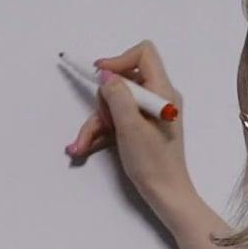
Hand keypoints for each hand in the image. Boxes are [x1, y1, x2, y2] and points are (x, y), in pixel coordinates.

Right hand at [66, 39, 194, 211]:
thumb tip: (107, 74)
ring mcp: (149, 112)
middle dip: (104, 100)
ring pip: (115, 103)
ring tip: (81, 145)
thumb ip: (118, 95)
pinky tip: (83, 147)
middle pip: (123, 80)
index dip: (119, 60)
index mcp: (162, 91)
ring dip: (96, 121)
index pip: (144, 53)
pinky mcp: (142, 126)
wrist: (166, 195)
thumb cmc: (152, 162)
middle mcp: (158, 97)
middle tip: (102, 122)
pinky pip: (117, 119)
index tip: (101, 77)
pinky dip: (101, 131)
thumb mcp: (130, 127)